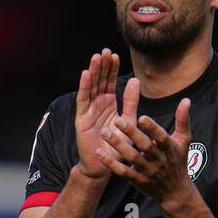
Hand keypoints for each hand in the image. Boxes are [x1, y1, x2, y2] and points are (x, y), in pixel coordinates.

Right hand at [75, 49, 120, 181]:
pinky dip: (83, 87)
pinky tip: (86, 74)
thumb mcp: (129, 121)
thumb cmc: (118, 146)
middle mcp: (98, 104)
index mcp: (109, 103)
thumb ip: (131, 102)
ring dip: (93, 72)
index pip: (110, 82)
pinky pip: (82, 100)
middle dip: (102, 66)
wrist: (106, 165)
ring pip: (90, 87)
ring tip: (96, 57)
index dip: (112, 69)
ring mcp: (89, 110)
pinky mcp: (81, 118)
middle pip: (99, 81)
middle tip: (106, 51)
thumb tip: (136, 80)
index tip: (116, 56)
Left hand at [97, 95, 191, 205]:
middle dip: (131, 133)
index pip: (161, 137)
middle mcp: (158, 160)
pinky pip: (123, 172)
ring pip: (132, 158)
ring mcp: (147, 171)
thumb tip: (186, 100)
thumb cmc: (178, 161)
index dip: (152, 128)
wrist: (175, 192)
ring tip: (104, 132)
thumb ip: (182, 120)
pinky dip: (111, 163)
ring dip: (118, 145)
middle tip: (117, 120)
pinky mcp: (137, 180)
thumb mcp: (183, 141)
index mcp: (169, 148)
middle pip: (144, 146)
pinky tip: (100, 153)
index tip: (141, 117)